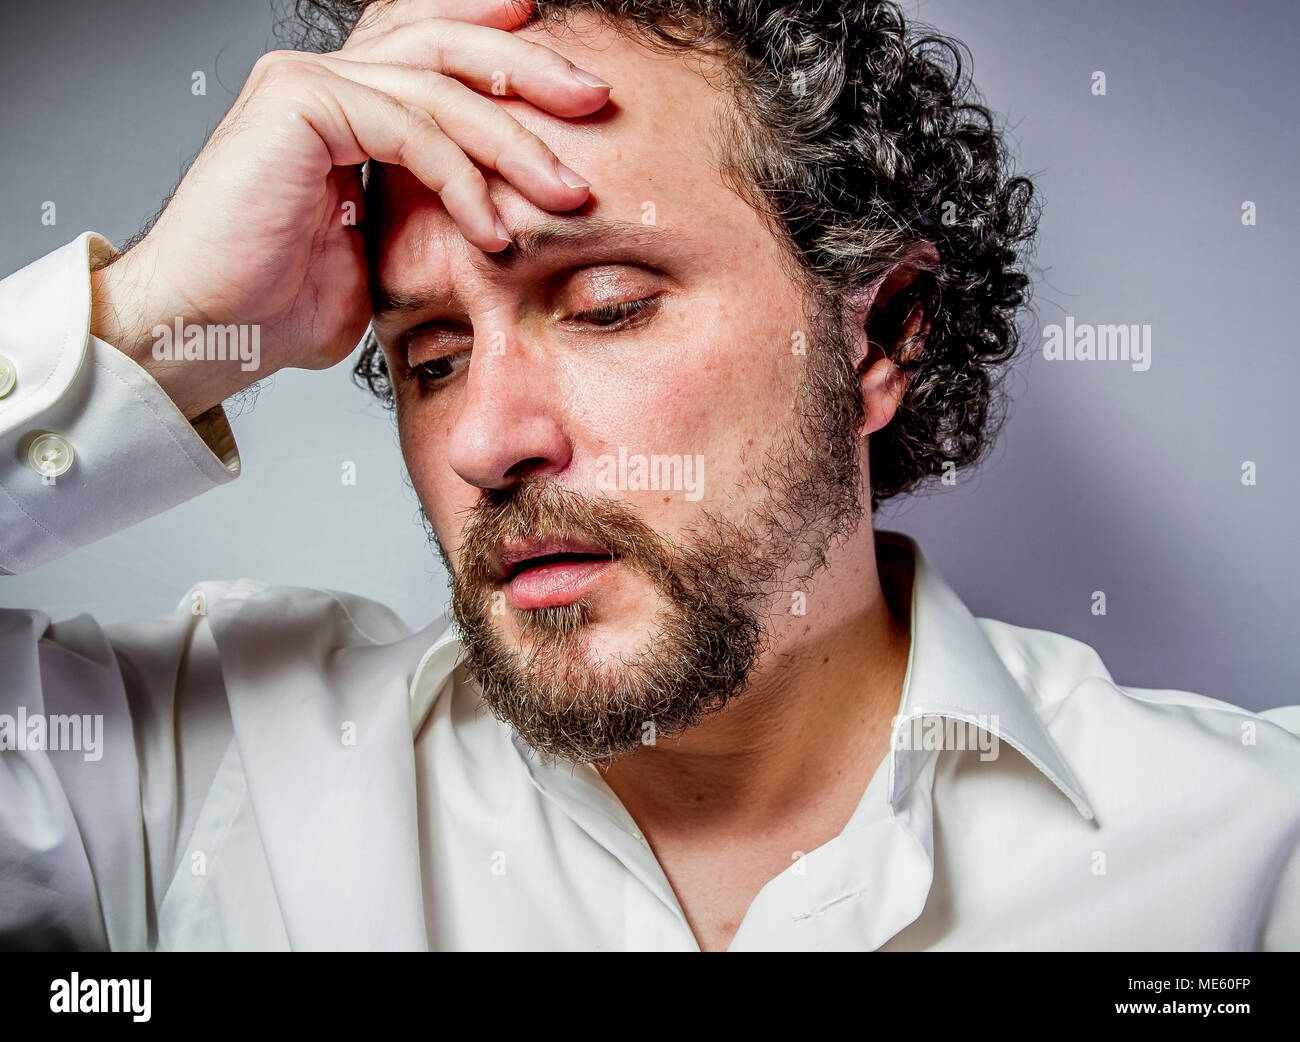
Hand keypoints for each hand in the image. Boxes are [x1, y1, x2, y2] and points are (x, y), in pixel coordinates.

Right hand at [90, 0, 608, 418]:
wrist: (206, 332)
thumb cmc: (279, 305)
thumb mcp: (381, 256)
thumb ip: (428, 220)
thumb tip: (494, 227)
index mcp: (346, 105)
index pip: (435, 51)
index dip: (501, 48)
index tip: (570, 79)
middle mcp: (326, 80)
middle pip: (447, 45)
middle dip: (530, 68)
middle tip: (597, 99)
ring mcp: (309, 84)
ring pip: (439, 87)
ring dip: (514, 139)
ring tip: (567, 192)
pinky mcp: (298, 103)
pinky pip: (409, 128)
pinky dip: (460, 178)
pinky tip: (494, 229)